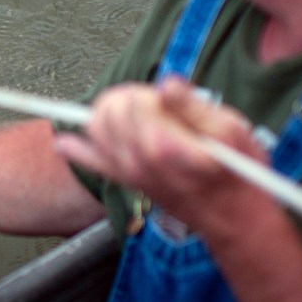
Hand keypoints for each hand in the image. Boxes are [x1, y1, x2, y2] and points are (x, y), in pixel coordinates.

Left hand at [54, 76, 270, 233]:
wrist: (233, 217)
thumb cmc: (237, 172)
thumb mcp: (231, 129)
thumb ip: (192, 105)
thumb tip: (166, 83)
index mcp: (163, 143)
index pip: (131, 100)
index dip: (147, 92)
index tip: (164, 97)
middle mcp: (139, 160)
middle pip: (110, 110)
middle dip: (126, 98)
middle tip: (151, 103)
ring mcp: (130, 173)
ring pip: (96, 129)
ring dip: (107, 114)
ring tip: (130, 113)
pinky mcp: (128, 181)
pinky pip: (93, 163)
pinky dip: (76, 151)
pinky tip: (64, 143)